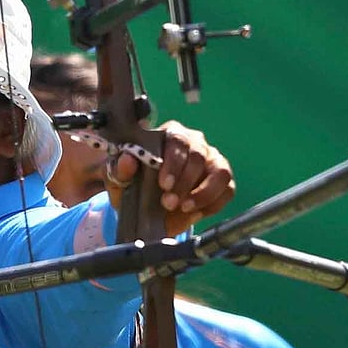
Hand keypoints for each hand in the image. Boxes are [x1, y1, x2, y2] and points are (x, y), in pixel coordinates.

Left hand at [106, 120, 234, 235]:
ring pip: (220, 171)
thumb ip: (120, 170)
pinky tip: (196, 212)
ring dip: (203, 193)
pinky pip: (227, 189)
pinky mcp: (222, 180)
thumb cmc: (135, 186)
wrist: (147, 210)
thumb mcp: (120, 181)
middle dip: (185, 182)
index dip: (174, 162)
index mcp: (169, 135)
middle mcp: (194, 143)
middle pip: (199, 155)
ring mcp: (211, 160)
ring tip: (185, 209)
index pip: (178, 140)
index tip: (164, 185)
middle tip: (168, 203)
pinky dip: (213, 203)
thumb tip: (127, 160)